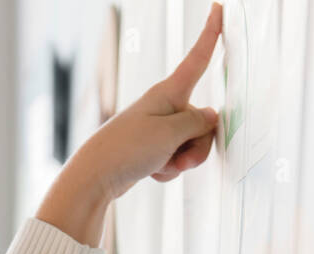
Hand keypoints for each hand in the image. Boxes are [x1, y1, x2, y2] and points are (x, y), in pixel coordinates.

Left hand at [85, 1, 222, 197]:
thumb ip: (197, 124)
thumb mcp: (170, 134)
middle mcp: (164, 107)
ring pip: (191, 144)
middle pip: (202, 121)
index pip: (196, 59)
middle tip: (183, 160)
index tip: (218, 8)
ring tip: (163, 165)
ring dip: (184, 160)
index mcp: (168, 93)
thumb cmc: (128, 149)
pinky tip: (152, 172)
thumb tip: (210, 118)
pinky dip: (168, 169)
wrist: (95, 177)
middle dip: (200, 146)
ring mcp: (158, 128)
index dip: (210, 34)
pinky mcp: (152, 148)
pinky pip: (175, 159)